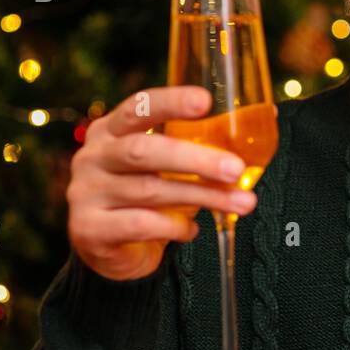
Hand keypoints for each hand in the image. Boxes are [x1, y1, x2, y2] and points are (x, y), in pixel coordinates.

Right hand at [67, 86, 257, 280]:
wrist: (108, 248)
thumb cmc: (145, 197)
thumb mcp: (165, 167)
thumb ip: (196, 147)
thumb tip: (264, 124)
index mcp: (110, 130)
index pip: (138, 107)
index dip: (170, 102)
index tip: (205, 101)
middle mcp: (92, 156)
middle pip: (143, 150)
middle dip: (195, 159)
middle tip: (236, 169)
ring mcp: (85, 193)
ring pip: (150, 191)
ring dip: (202, 197)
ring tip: (241, 203)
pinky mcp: (88, 229)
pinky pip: (139, 225)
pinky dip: (173, 227)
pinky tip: (192, 230)